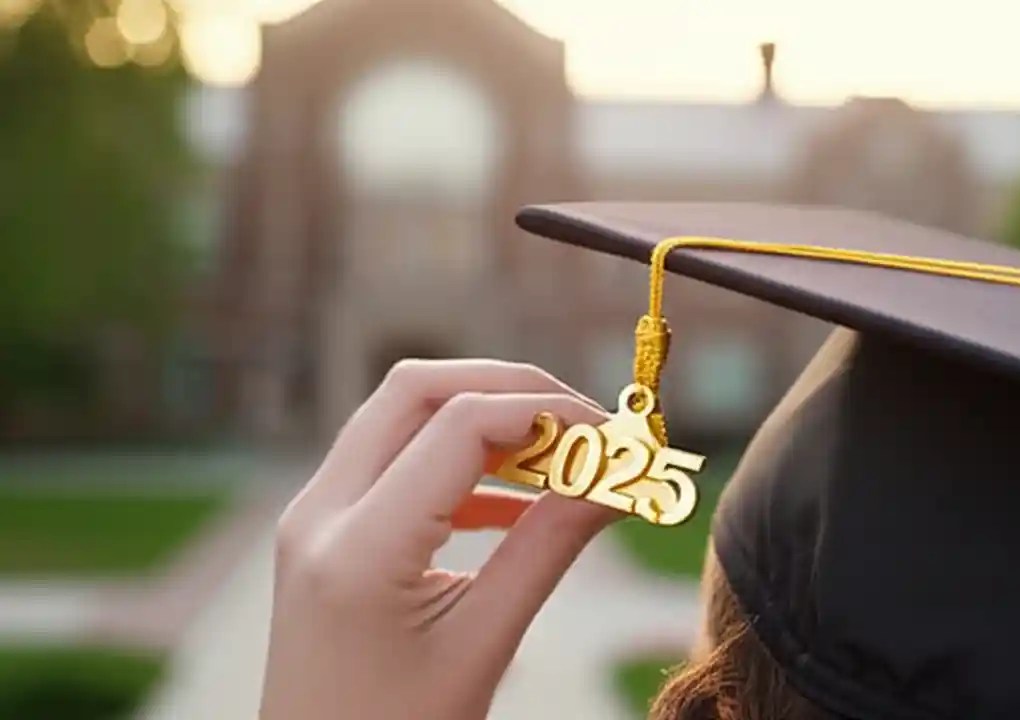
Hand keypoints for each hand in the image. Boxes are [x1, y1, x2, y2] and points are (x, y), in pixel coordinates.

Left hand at [259, 360, 617, 719]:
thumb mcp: (483, 645)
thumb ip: (550, 547)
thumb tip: (619, 480)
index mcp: (358, 548)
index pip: (462, 425)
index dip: (551, 413)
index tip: (616, 436)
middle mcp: (319, 514)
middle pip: (418, 389)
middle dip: (512, 390)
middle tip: (586, 423)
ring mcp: (311, 519)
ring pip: (400, 416)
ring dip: (483, 419)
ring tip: (560, 458)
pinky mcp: (321, 533)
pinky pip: (392, 462)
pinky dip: (458, 461)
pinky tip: (515, 501)